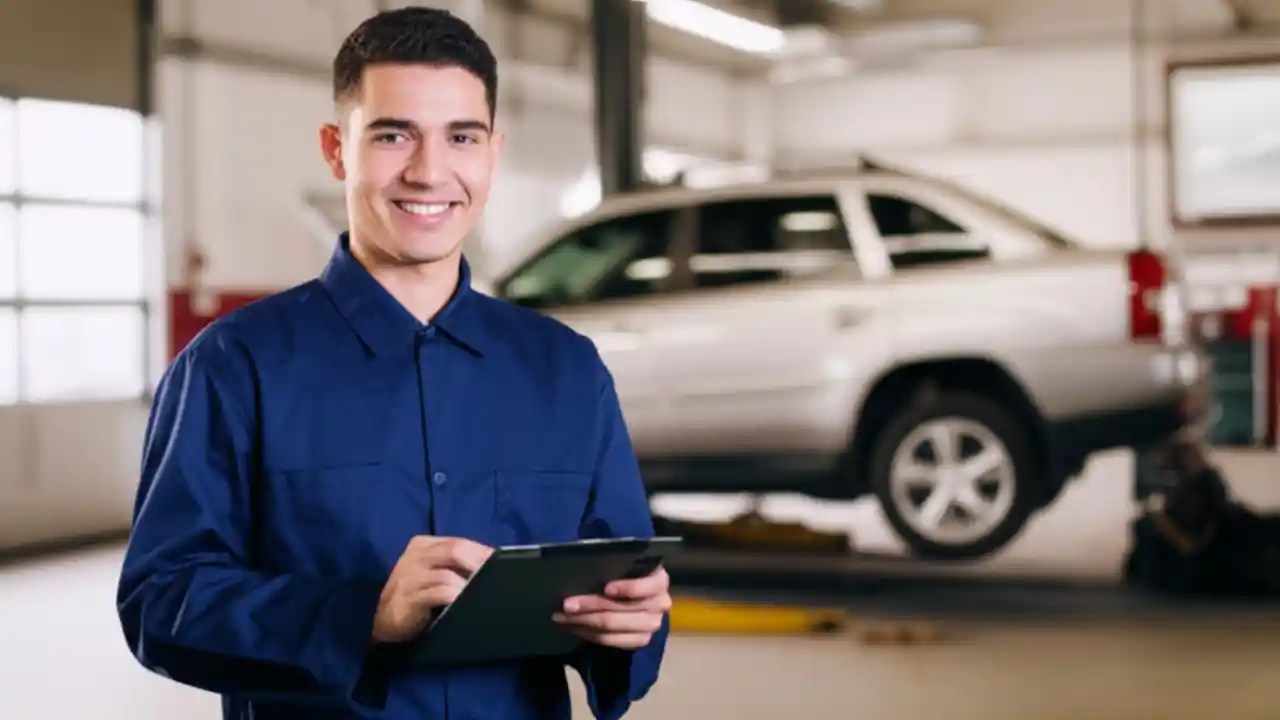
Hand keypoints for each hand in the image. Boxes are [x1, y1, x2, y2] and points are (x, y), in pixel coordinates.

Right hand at [371, 536, 492, 643]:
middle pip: (455, 551)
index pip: (458, 542)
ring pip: (447, 574)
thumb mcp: (433, 572)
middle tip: (499, 574)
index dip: (482, 551)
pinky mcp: (407, 598)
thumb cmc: (417, 594)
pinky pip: (438, 593)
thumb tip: (490, 562)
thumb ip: (454, 564)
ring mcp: (408, 577)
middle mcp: (414, 556)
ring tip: (486, 591)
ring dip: (470, 584)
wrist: (387, 621)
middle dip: (480, 562)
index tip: (502, 561)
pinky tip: (467, 602)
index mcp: (422, 545)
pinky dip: (457, 596)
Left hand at [553, 566, 670, 649]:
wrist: (638, 597)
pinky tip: (573, 627)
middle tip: (566, 604)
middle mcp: (660, 604)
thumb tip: (585, 567)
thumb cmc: (626, 575)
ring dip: (583, 621)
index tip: (606, 587)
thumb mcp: (625, 566)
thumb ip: (613, 567)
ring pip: (612, 627)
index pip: (646, 586)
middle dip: (590, 606)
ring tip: (562, 616)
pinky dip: (588, 634)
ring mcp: (652, 625)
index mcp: (659, 580)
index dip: (627, 588)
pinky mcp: (641, 641)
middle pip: (622, 609)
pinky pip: (611, 641)